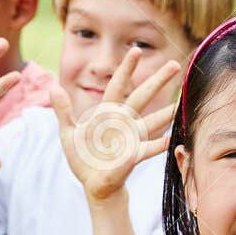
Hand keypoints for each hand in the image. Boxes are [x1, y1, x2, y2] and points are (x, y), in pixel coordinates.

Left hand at [55, 48, 179, 201]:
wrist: (92, 184)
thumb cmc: (83, 157)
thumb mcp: (69, 133)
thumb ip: (64, 111)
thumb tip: (53, 87)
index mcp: (108, 113)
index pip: (118, 85)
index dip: (126, 68)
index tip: (136, 50)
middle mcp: (124, 122)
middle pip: (142, 97)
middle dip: (157, 81)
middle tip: (175, 64)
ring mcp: (132, 139)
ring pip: (153, 121)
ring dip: (167, 113)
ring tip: (182, 102)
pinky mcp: (133, 157)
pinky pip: (148, 149)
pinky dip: (160, 144)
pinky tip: (173, 138)